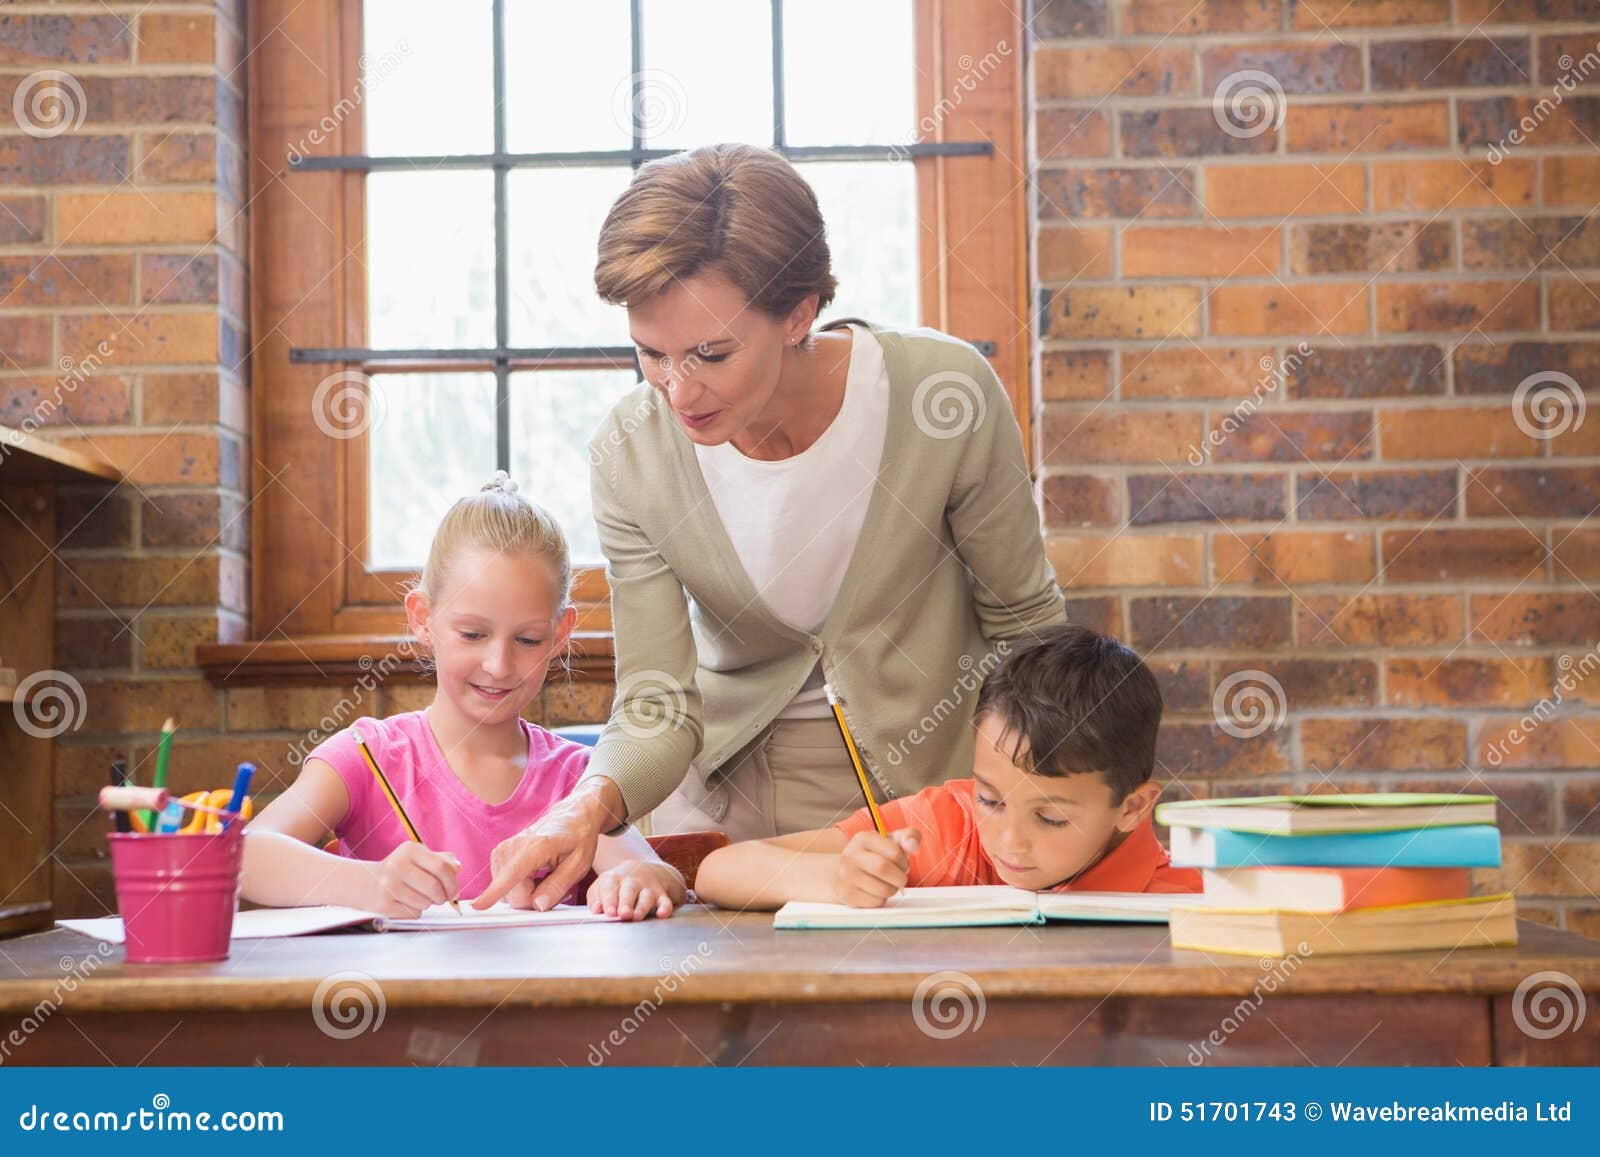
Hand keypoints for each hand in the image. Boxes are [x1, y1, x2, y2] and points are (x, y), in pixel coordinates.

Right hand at [364, 842, 458, 917]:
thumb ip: (442, 860)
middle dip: (443, 897)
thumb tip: (457, 868)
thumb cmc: (400, 870)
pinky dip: (416, 911)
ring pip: (424, 903)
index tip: (454, 891)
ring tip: (420, 898)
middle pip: (434, 887)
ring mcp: (388, 885)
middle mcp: (397, 865)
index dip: (452, 883)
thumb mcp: (419, 858)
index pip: (441, 867)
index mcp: (410, 850)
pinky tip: (407, 903)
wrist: (368, 882)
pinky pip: (412, 913)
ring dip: (428, 904)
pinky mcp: (383, 903)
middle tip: (442, 898)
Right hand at [471, 783, 614, 910]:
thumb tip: (537, 905)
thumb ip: (558, 886)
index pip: (512, 875)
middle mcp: (512, 846)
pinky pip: (505, 885)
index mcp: (535, 847)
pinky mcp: (499, 854)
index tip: (477, 906)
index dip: (494, 893)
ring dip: (527, 892)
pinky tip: (535, 876)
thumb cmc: (578, 838)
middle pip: (513, 895)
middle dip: (533, 899)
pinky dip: (520, 886)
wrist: (572, 816)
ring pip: (507, 892)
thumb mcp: (579, 864)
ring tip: (546, 877)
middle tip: (555, 885)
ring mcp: (502, 849)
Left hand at [587, 860, 684, 920]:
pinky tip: (662, 914)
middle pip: (629, 890)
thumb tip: (595, 909)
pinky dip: (665, 908)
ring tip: (636, 917)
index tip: (609, 912)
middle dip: (626, 903)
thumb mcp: (604, 884)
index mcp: (615, 877)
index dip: (609, 899)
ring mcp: (649, 887)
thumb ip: (596, 897)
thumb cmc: (619, 884)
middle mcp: (633, 880)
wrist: (646, 871)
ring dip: (642, 907)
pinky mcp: (662, 895)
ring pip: (647, 897)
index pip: (610, 887)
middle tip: (623, 914)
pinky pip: (665, 901)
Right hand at [833, 829, 920, 907]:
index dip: (904, 862)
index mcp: (864, 839)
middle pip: (883, 869)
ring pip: (883, 889)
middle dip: (899, 877)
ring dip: (892, 890)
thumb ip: (909, 837)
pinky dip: (882, 899)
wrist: (842, 871)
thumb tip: (914, 845)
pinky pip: (876, 902)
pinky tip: (876, 892)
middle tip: (899, 878)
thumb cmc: (873, 856)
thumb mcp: (891, 841)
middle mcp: (851, 855)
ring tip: (887, 884)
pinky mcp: (848, 895)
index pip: (894, 852)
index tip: (902, 864)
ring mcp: (846, 876)